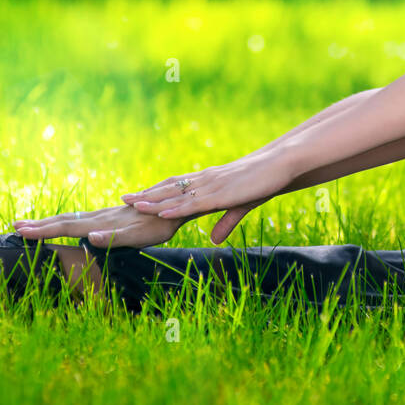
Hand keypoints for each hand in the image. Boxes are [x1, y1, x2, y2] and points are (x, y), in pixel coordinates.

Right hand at [12, 203, 181, 248]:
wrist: (177, 204)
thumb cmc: (161, 224)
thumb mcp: (140, 234)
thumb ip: (115, 237)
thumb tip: (90, 237)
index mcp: (102, 223)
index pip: (67, 227)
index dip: (44, 230)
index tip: (20, 231)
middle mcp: (100, 218)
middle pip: (64, 221)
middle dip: (39, 225)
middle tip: (13, 225)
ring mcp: (105, 217)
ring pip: (72, 219)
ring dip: (48, 223)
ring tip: (27, 224)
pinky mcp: (111, 218)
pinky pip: (82, 221)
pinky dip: (65, 224)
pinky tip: (61, 226)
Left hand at [122, 157, 285, 243]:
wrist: (280, 163)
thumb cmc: (263, 180)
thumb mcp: (241, 205)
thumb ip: (226, 222)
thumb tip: (213, 240)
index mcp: (209, 181)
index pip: (177, 186)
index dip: (157, 191)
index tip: (139, 196)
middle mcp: (205, 181)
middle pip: (170, 188)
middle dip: (147, 194)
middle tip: (124, 198)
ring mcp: (211, 186)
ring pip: (177, 195)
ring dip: (154, 201)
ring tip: (133, 205)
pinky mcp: (220, 194)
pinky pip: (193, 203)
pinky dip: (175, 208)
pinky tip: (160, 212)